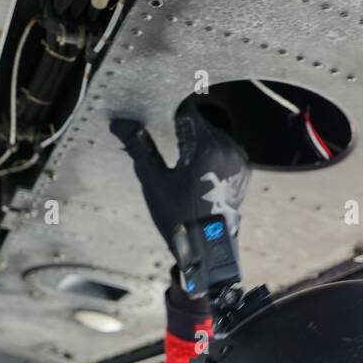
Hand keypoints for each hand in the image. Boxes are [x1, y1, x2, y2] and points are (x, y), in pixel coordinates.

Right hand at [110, 102, 249, 256]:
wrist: (208, 251)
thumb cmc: (180, 218)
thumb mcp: (155, 181)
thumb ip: (139, 146)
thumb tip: (119, 123)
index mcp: (209, 146)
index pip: (188, 111)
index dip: (170, 114)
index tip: (159, 123)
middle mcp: (230, 148)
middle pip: (201, 124)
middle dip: (184, 132)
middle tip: (170, 151)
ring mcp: (240, 161)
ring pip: (213, 138)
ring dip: (197, 145)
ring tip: (184, 169)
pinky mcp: (244, 172)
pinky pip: (224, 153)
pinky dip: (210, 158)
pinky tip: (198, 178)